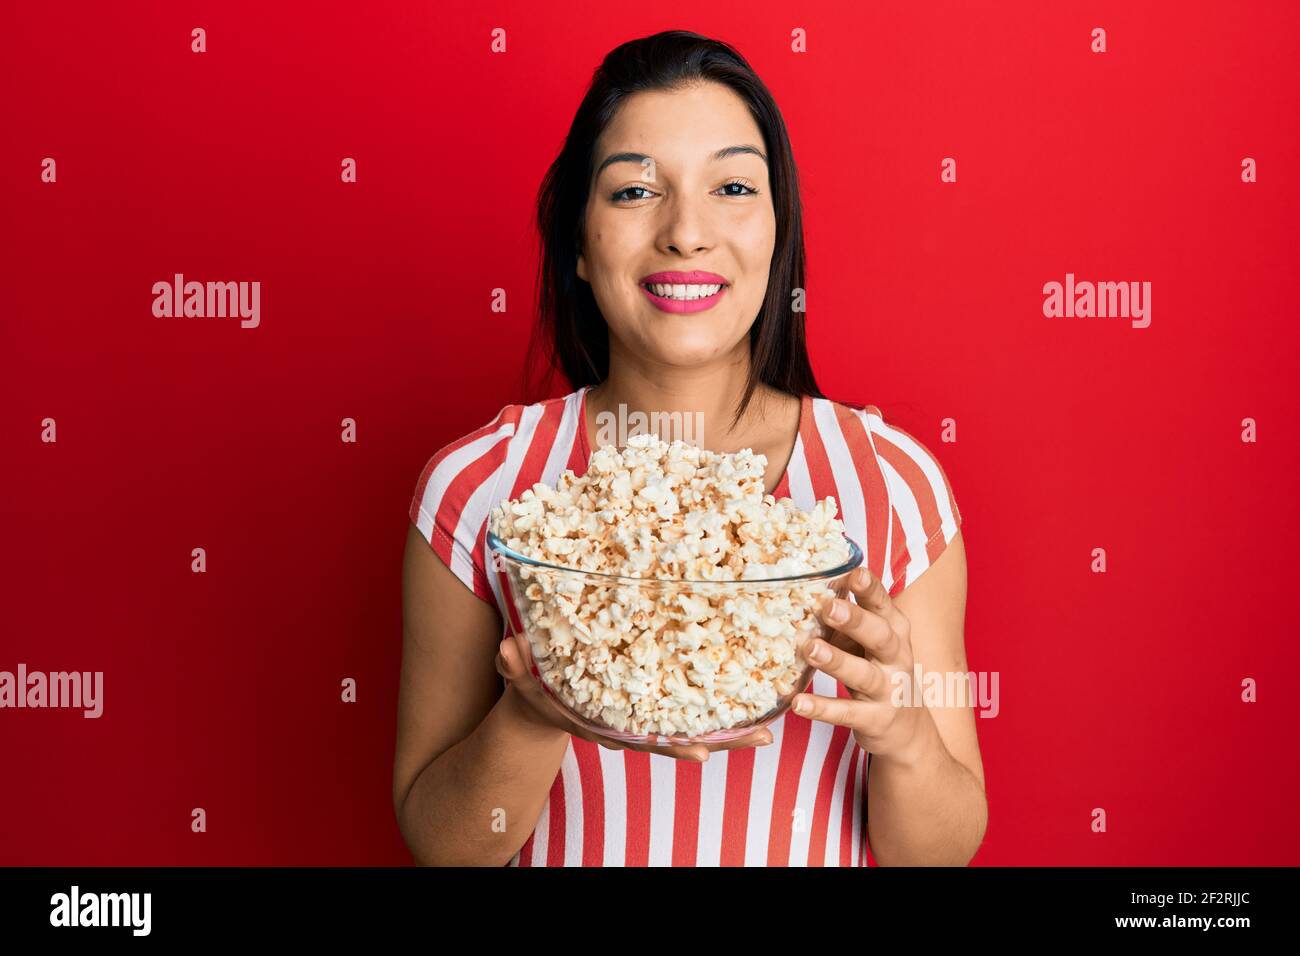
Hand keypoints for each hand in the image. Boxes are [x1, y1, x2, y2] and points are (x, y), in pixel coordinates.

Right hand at [495, 634, 772, 761]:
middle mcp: (633, 725)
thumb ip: (515, 664)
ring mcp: (647, 715)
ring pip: (696, 724)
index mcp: (606, 723)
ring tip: (775, 724)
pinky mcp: (655, 700)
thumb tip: (509, 648)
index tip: (702, 754)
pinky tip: (755, 691)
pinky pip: (693, 704)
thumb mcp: (521, 678)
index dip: (672, 746)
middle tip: (764, 737)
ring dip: (734, 727)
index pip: (644, 739)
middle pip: (683, 737)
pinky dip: (721, 703)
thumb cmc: (534, 688)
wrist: (542, 698)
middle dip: (724, 740)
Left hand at [790, 567, 926, 759]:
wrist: (909, 730)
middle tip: (828, 606)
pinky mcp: (875, 719)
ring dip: (836, 661)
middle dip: (855, 620)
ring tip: (810, 649)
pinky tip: (799, 703)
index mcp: (895, 631)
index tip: (853, 574)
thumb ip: (848, 620)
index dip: (870, 589)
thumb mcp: (871, 642)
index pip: (884, 605)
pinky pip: (848, 713)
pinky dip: (823, 709)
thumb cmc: (880, 672)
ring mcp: (888, 691)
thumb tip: (807, 591)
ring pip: (863, 674)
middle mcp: (896, 658)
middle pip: (880, 636)